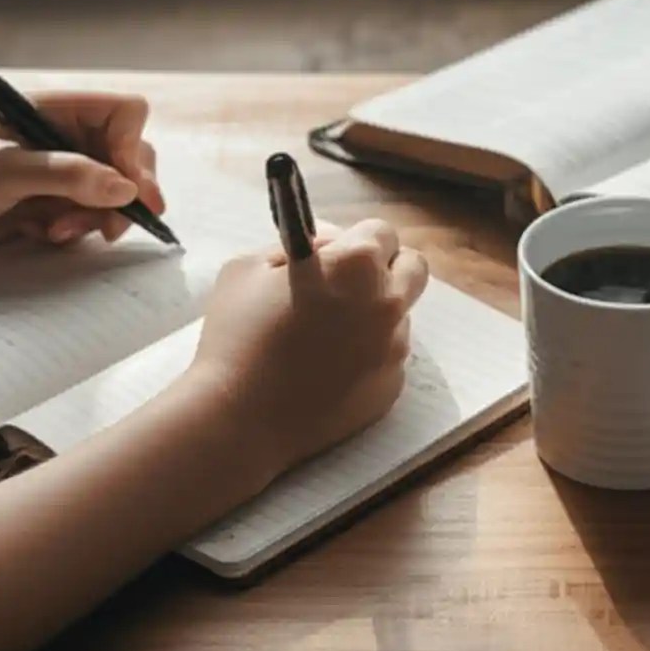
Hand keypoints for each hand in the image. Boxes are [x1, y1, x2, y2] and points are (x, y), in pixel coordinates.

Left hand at [0, 91, 164, 256]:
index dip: (132, 148)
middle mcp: (66, 136)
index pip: (124, 113)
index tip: (123, 186)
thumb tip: (127, 189)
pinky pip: (93, 215)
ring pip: (115, 192)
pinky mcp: (56, 202)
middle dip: (123, 194)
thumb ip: (67, 176)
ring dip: (97, 217)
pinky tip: (45, 233)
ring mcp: (63, 171)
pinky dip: (79, 229)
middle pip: (131, 156)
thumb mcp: (5, 172)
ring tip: (58, 230)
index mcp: (54, 110)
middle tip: (113, 226)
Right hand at [189, 219, 429, 474]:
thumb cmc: (237, 337)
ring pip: (400, 316)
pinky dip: (367, 357)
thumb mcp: (248, 268)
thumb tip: (325, 249)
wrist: (240, 418)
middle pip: (413, 267)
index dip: (356, 240)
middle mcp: (388, 303)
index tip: (335, 255)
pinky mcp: (390, 388)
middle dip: (387, 268)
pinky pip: (388, 358)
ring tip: (328, 337)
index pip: (382, 232)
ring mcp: (394, 350)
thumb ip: (296, 248)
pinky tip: (328, 371)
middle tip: (349, 285)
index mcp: (357, 264)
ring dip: (374, 316)